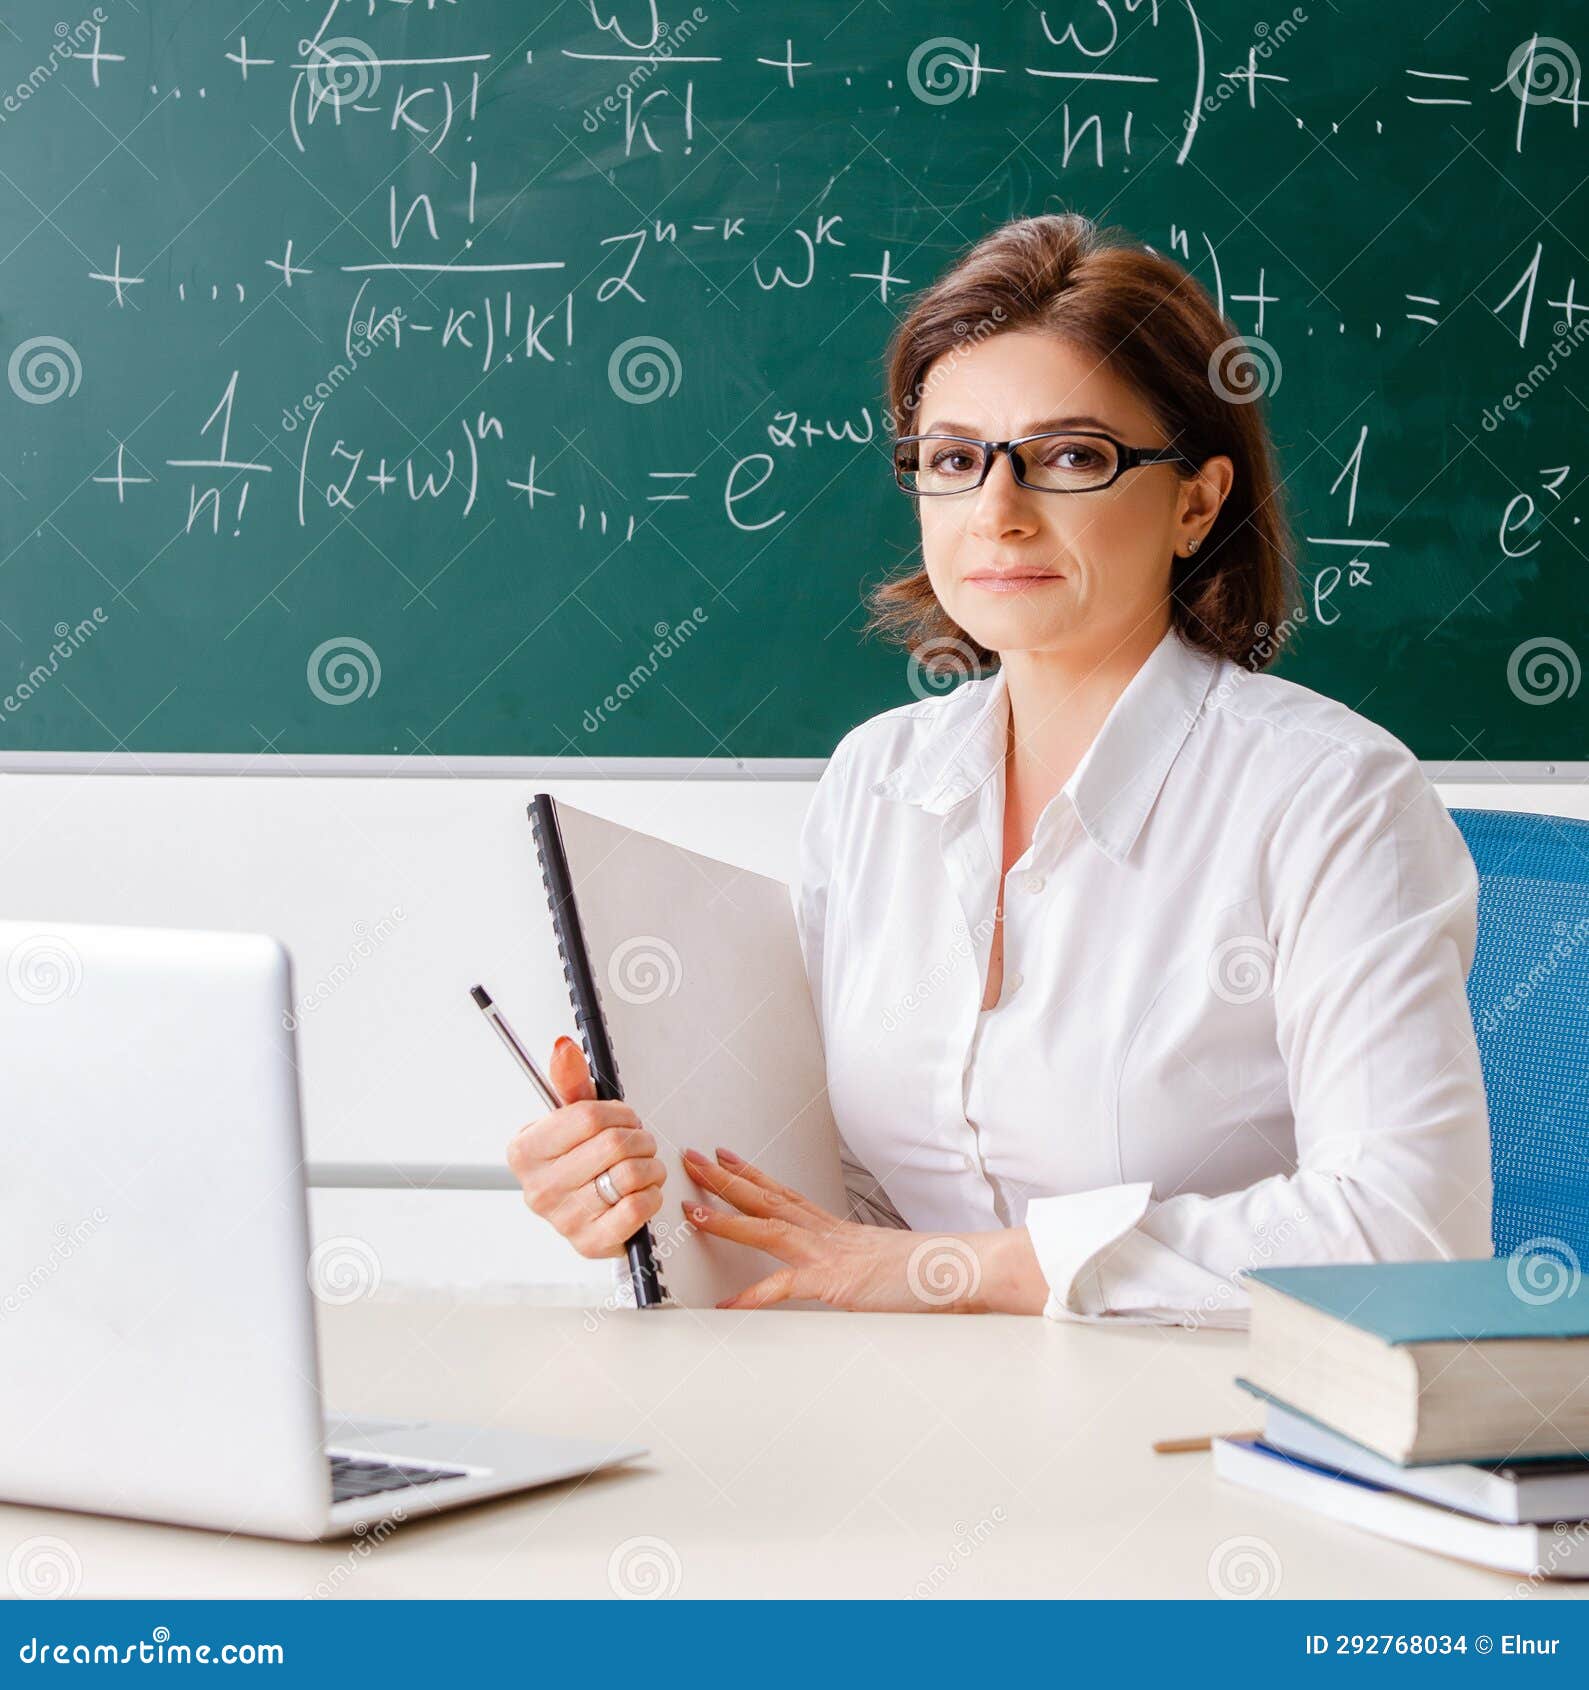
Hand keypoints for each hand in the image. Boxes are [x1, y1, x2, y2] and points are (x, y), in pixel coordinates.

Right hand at [505, 1036, 664, 1257]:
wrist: (588, 1212)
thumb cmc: (581, 1159)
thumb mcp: (572, 1117)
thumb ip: (570, 1082)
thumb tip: (563, 1046)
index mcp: (525, 1151)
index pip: (588, 1117)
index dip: (619, 1112)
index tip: (623, 1117)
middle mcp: (538, 1188)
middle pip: (614, 1145)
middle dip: (639, 1138)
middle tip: (638, 1142)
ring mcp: (563, 1220)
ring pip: (631, 1175)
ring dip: (651, 1166)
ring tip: (643, 1166)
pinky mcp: (591, 1244)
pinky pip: (639, 1207)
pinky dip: (653, 1194)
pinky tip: (643, 1191)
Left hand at [680, 1145, 1011, 1312]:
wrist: (956, 1270)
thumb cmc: (924, 1271)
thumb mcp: (876, 1265)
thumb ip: (853, 1266)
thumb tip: (845, 1275)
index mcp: (833, 1227)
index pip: (782, 1191)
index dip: (750, 1174)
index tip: (725, 1156)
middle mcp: (824, 1231)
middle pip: (765, 1197)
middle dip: (723, 1179)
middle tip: (690, 1159)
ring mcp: (826, 1253)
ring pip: (765, 1227)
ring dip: (727, 1217)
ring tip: (693, 1210)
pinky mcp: (833, 1281)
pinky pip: (783, 1287)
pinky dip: (754, 1297)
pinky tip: (728, 1305)